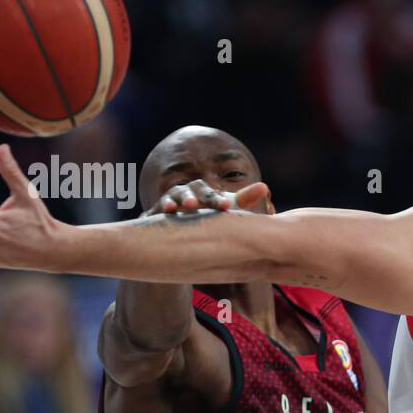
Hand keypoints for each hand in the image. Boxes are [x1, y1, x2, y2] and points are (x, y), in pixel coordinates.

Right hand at [145, 178, 265, 216]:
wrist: (181, 224)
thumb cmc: (207, 212)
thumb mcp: (225, 207)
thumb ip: (243, 199)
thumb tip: (265, 187)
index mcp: (199, 192)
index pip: (208, 192)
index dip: (216, 199)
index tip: (225, 207)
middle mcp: (182, 194)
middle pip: (186, 192)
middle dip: (190, 197)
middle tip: (194, 204)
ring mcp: (167, 204)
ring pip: (168, 200)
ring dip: (170, 203)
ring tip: (173, 208)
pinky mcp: (154, 217)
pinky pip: (150, 215)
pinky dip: (148, 217)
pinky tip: (148, 220)